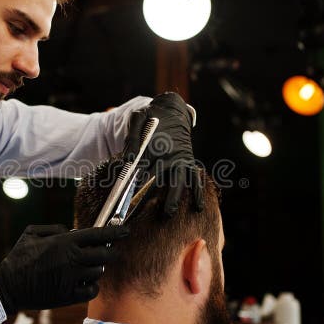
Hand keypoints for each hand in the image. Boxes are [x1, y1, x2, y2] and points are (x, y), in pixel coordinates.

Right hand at [0, 224, 128, 315]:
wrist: (8, 286)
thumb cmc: (19, 257)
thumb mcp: (31, 233)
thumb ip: (54, 228)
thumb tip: (71, 231)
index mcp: (64, 242)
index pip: (98, 235)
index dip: (115, 232)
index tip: (125, 231)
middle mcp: (72, 259)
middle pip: (105, 255)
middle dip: (109, 252)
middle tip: (107, 252)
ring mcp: (72, 278)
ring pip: (99, 272)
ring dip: (96, 269)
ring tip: (85, 268)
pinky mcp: (69, 295)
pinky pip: (92, 290)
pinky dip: (92, 286)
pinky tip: (84, 282)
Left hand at [122, 92, 203, 216]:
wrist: (172, 109)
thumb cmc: (151, 116)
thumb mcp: (138, 118)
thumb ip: (132, 137)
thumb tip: (128, 159)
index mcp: (154, 144)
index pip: (141, 167)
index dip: (132, 183)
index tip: (124, 198)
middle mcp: (169, 154)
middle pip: (157, 178)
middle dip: (148, 197)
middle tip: (139, 214)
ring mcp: (180, 158)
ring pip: (178, 181)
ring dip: (174, 198)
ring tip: (169, 214)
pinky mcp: (188, 161)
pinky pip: (195, 178)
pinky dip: (198, 192)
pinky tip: (198, 207)